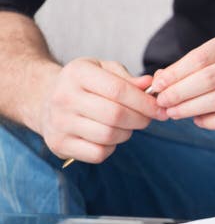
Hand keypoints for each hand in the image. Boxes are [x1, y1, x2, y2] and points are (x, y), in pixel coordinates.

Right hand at [36, 58, 162, 162]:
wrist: (45, 99)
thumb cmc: (84, 83)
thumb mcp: (102, 70)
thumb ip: (127, 78)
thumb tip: (149, 84)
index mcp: (77, 73)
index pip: (118, 90)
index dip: (145, 102)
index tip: (160, 109)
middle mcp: (64, 97)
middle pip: (115, 115)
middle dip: (140, 119)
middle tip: (148, 119)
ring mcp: (59, 122)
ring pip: (108, 135)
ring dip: (127, 133)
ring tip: (127, 125)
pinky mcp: (59, 144)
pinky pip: (98, 153)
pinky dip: (111, 148)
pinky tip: (109, 137)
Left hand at [151, 27, 214, 129]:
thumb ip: (196, 62)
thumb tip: (160, 80)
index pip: (201, 57)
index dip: (176, 73)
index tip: (158, 85)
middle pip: (208, 79)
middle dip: (179, 92)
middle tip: (162, 102)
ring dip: (190, 109)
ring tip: (173, 113)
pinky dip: (211, 122)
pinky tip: (198, 121)